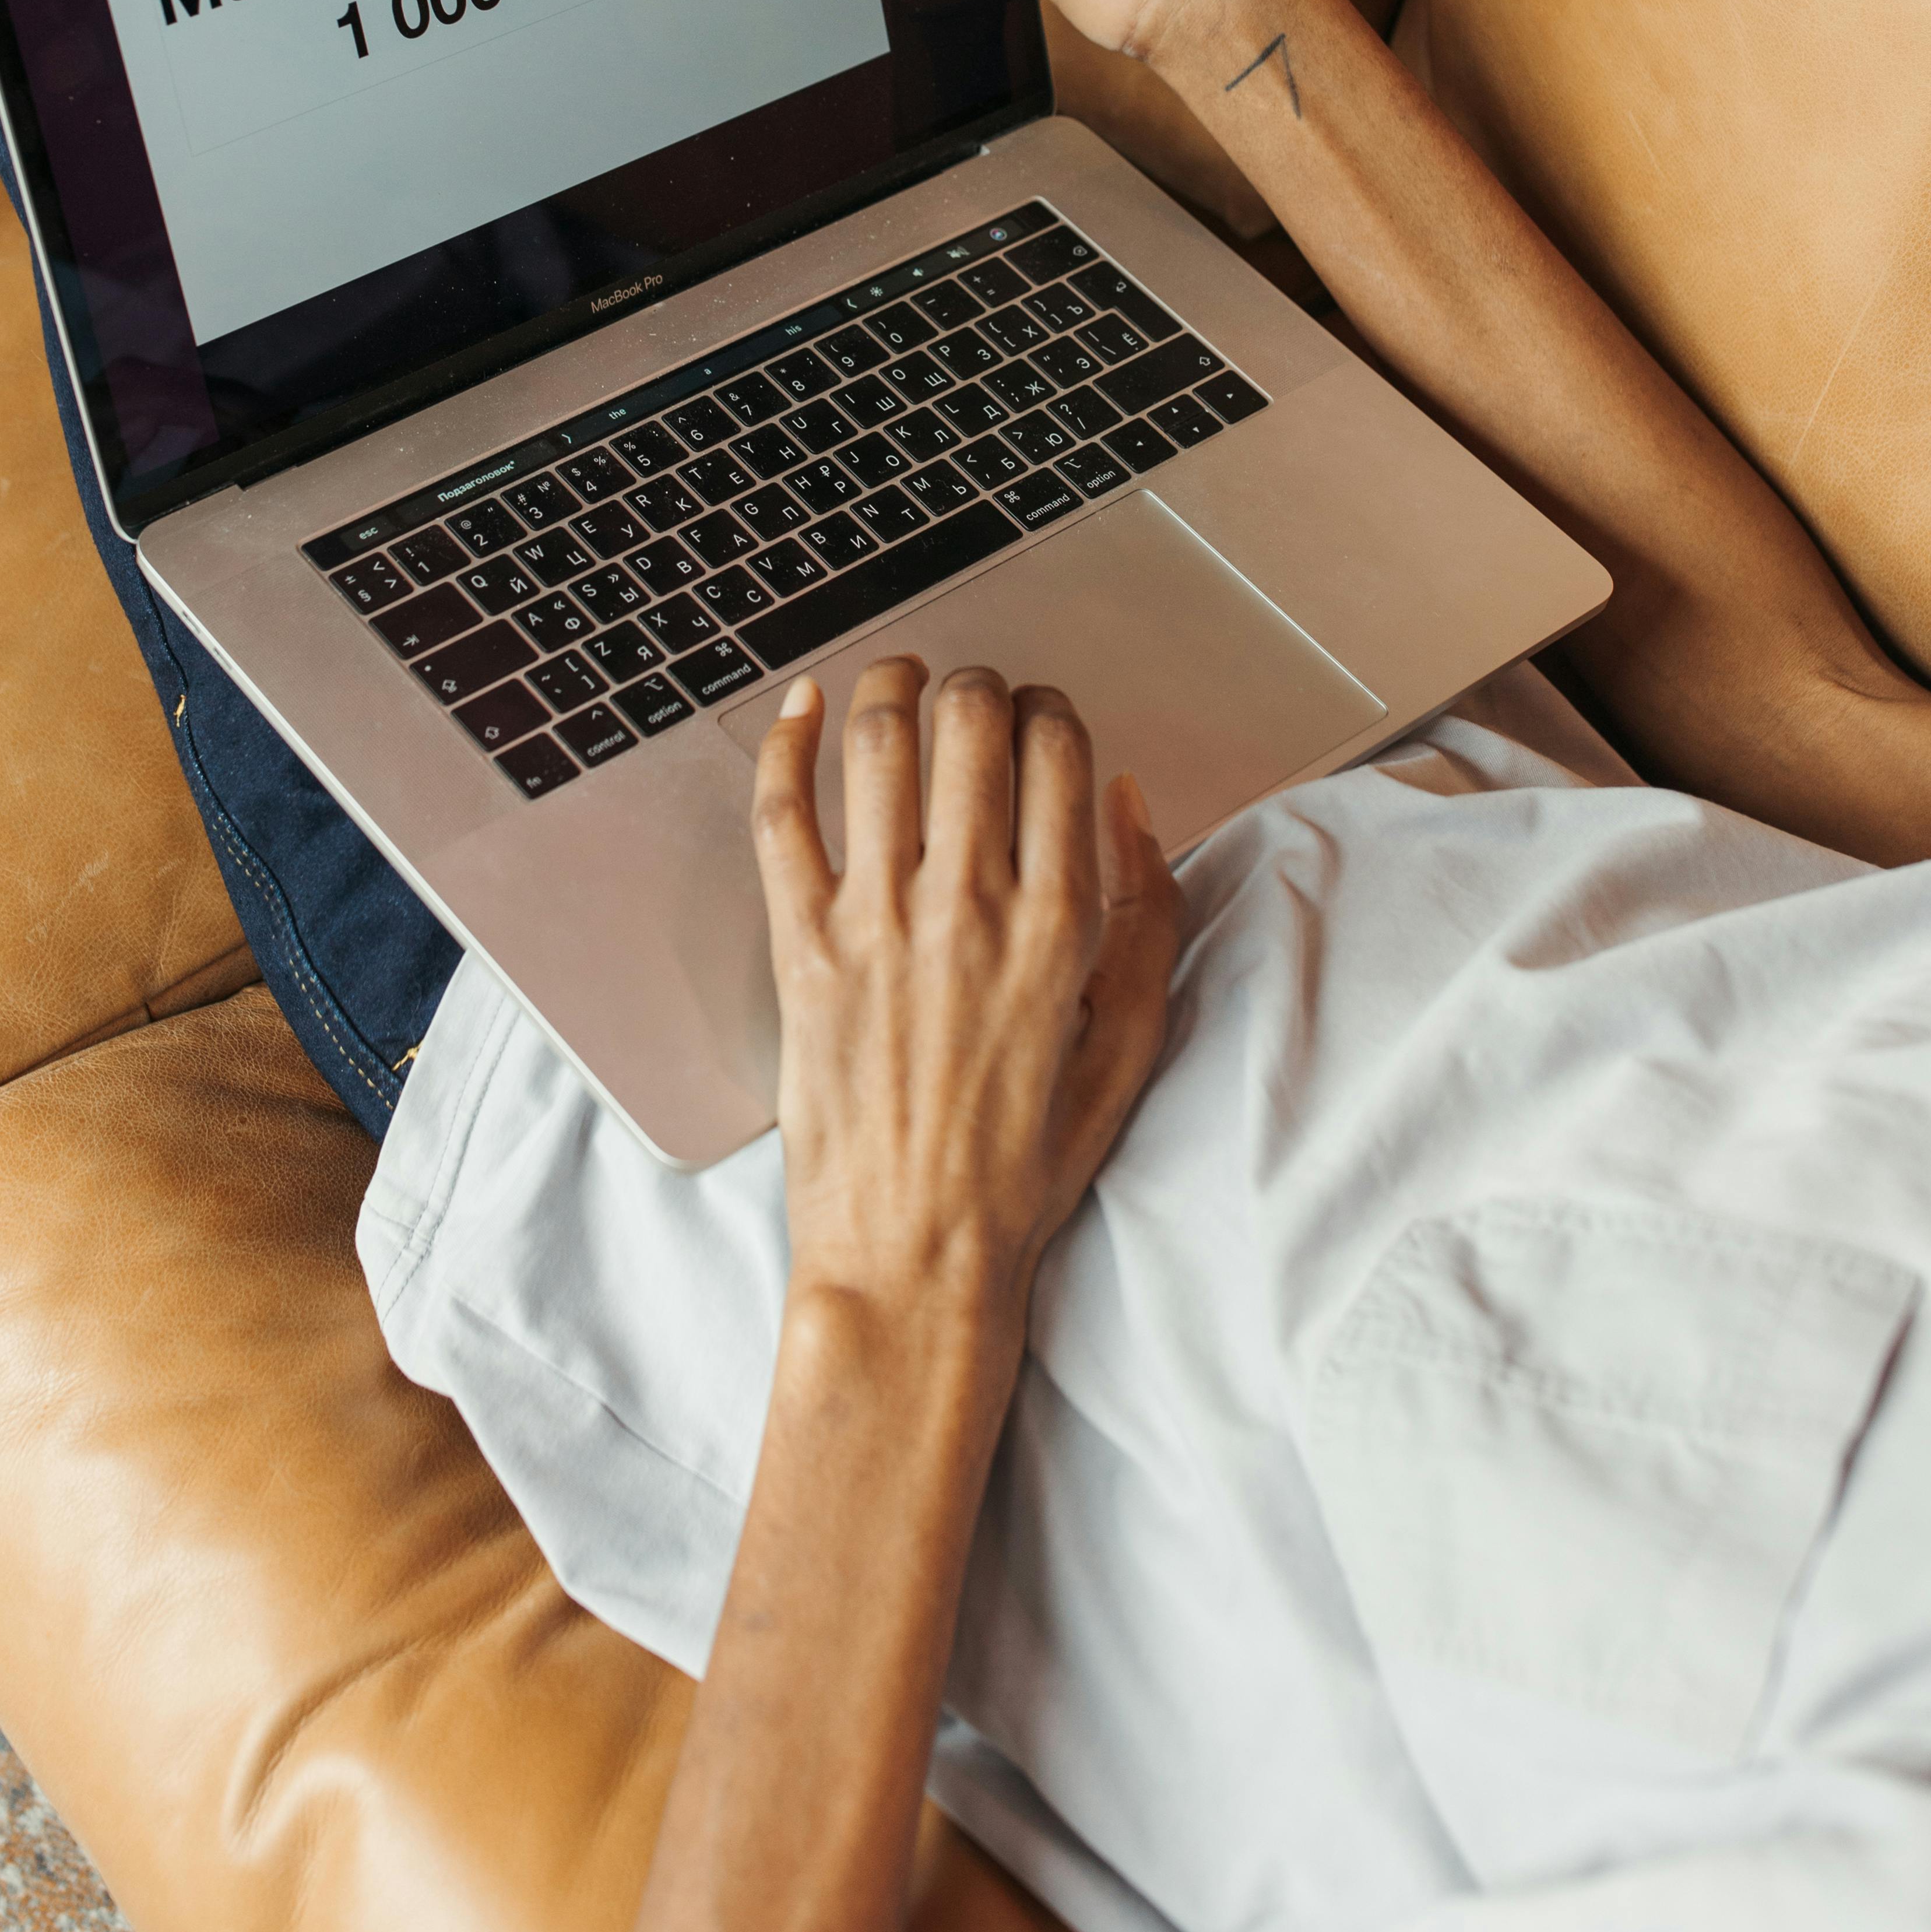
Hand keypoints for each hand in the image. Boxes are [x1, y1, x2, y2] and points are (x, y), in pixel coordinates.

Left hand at [751, 657, 1180, 1343]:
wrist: (917, 1254)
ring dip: (891, 684)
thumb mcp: (1130, 1042)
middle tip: (974, 696)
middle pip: (971, 722)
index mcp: (1060, 924)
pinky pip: (781, 813)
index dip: (1052, 712)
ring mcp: (877, 920)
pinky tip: (800, 707)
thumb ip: (1149, 912)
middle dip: (978, 685)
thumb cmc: (1025, 1161)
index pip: (1059, 750)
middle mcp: (969, 905)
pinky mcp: (802, 946)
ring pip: (879, 743)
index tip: (1041, 721)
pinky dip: (785, 743)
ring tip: (899, 677)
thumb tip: (1129, 800)